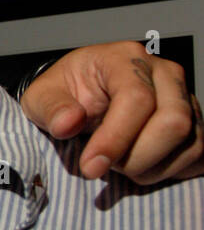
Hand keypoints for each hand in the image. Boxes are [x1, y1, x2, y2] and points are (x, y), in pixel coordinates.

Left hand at [19, 41, 202, 181]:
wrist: (79, 96)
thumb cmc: (63, 94)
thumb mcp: (41, 97)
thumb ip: (51, 109)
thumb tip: (67, 123)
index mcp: (124, 58)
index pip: (136, 99)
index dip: (115, 139)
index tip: (90, 167)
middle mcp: (164, 73)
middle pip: (174, 122)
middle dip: (136, 157)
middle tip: (105, 165)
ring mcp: (185, 97)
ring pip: (190, 142)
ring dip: (151, 168)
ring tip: (119, 165)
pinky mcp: (196, 122)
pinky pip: (200, 155)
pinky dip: (171, 171)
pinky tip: (141, 168)